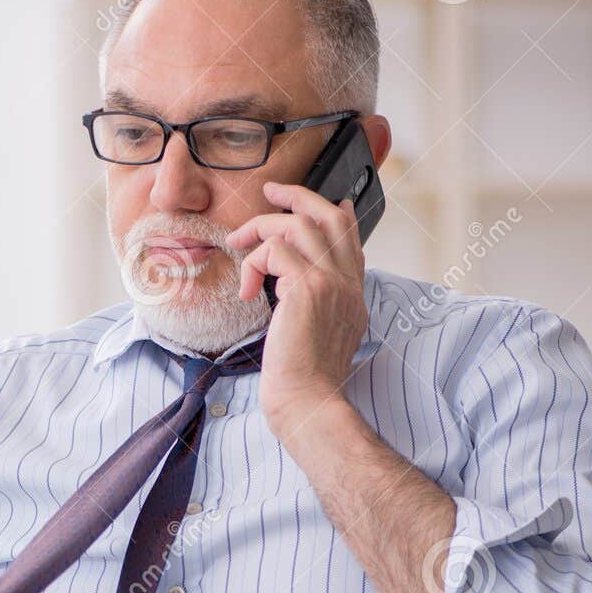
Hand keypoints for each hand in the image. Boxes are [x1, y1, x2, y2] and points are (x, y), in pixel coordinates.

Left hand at [229, 181, 368, 436]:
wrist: (307, 400)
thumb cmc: (304, 377)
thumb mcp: (321, 331)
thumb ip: (318, 300)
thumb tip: (297, 279)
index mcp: (353, 292)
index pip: (350, 236)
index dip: (334, 211)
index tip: (322, 200)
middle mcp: (348, 282)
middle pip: (329, 216)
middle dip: (297, 196)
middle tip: (269, 192)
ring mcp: (332, 282)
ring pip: (297, 225)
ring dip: (261, 229)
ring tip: (238, 245)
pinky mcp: (308, 288)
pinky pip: (275, 251)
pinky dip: (253, 262)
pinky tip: (247, 291)